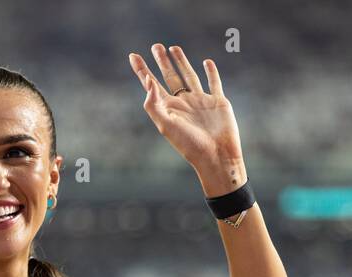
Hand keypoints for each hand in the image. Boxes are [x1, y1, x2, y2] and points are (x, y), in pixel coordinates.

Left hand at [128, 44, 246, 194]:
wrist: (217, 156)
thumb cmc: (190, 145)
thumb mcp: (166, 125)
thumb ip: (154, 104)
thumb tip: (148, 81)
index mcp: (169, 109)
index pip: (152, 85)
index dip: (142, 71)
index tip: (133, 56)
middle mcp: (183, 103)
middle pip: (170, 77)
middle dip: (162, 62)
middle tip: (156, 46)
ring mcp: (200, 101)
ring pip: (189, 76)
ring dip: (182, 62)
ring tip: (174, 48)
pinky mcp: (218, 102)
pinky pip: (214, 83)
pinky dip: (211, 72)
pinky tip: (207, 62)